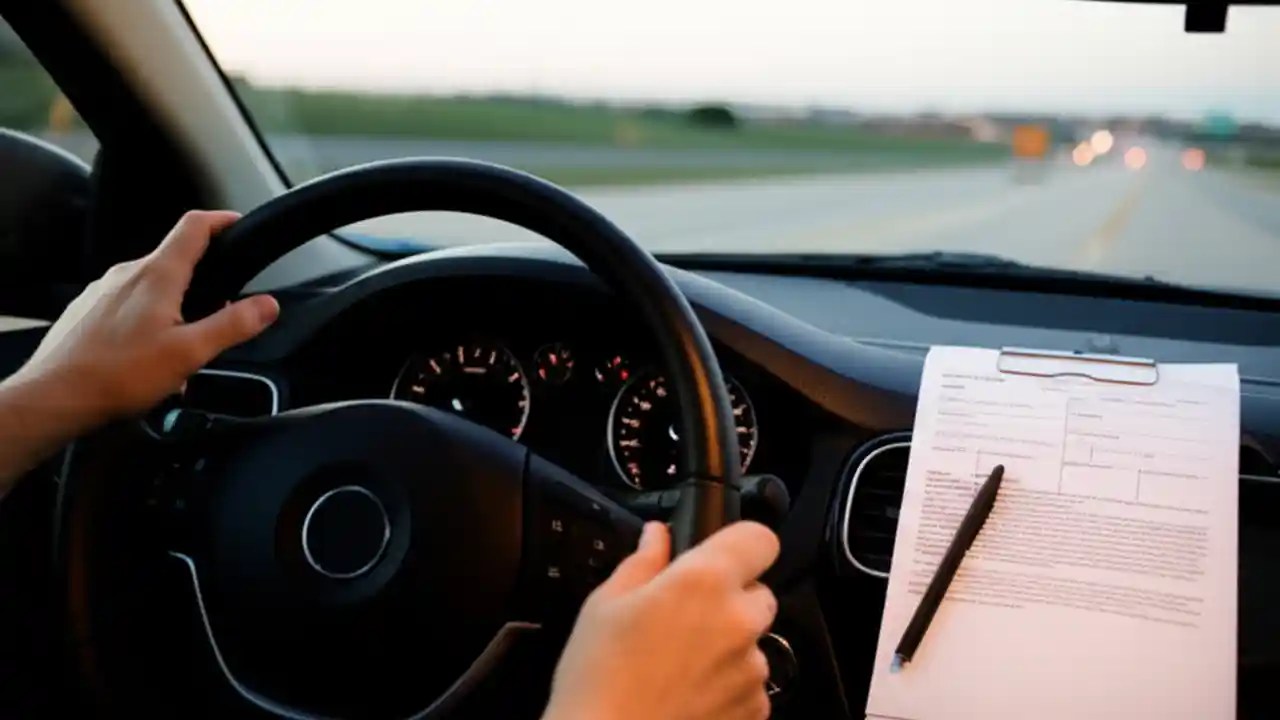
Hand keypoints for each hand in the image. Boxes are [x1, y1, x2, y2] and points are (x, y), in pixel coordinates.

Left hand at [16, 210, 278, 428]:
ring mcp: (102, 290)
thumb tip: (268, 304)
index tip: (237, 223)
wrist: (53, 397)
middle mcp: (127, 273)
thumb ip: (232, 324)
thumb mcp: (190, 353)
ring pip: (151, 288)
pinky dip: (146, 324)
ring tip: (180, 350)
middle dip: (202, 283)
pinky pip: (127, 306)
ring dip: (173, 310)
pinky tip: (147, 359)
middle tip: (218, 315)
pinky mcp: (86, 310)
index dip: (221, 220)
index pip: (193, 227)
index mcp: (157, 275)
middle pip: (175, 261)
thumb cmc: (119, 374)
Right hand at [543, 521, 779, 719]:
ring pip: (754, 642)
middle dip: (731, 600)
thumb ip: (643, 562)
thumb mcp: (606, 604)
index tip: (719, 557)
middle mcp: (738, 620)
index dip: (740, 545)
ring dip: (729, 646)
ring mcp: (752, 668)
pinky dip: (729, 685)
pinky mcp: (754, 708)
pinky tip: (689, 693)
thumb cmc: (597, 674)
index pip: (759, 539)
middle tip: (685, 619)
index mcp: (704, 581)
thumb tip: (657, 535)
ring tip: (680, 665)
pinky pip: (752, 684)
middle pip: (759, 594)